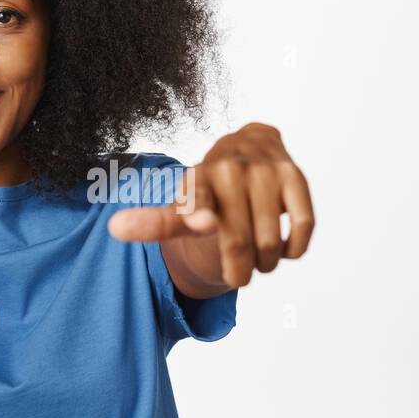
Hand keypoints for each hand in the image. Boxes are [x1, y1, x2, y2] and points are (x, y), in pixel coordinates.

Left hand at [107, 123, 314, 288]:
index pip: (195, 198)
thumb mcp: (181, 205)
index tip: (206, 224)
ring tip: (258, 257)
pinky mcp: (294, 176)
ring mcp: (264, 170)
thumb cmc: (212, 189)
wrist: (251, 144)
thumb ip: (157, 222)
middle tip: (237, 273)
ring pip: (269, 243)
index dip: (198, 212)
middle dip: (237, 270)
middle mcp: (229, 168)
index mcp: (197, 179)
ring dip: (265, 263)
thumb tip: (117, 227)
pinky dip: (292, 249)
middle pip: (237, 242)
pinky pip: (301, 227)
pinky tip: (283, 246)